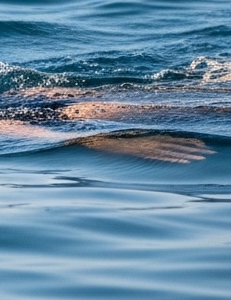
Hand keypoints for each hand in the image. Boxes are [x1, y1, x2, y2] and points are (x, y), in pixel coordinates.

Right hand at [81, 133, 212, 163]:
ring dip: (188, 153)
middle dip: (194, 148)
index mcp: (144, 138)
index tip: (202, 144)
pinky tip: (185, 161)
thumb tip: (140, 150)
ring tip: (203, 157)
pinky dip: (173, 158)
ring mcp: (142, 146)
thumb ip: (133, 145)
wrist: (87, 137)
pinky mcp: (137, 152)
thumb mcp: (120, 142)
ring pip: (170, 149)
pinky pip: (158, 156)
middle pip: (175, 143)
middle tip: (211, 152)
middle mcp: (146, 140)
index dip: (187, 141)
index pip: (170, 139)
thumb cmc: (101, 141)